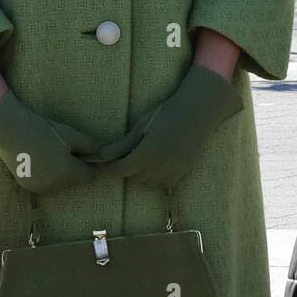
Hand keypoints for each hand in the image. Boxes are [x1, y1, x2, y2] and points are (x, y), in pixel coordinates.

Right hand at [0, 90, 96, 193]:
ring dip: (59, 174)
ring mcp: (39, 187)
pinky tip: (38, 160)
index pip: (90, 177)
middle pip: (74, 181)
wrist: (10, 131)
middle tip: (65, 150)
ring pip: (58, 184)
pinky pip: (43, 183)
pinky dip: (44, 175)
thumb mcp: (71, 134)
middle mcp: (54, 185)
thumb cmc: (42, 130)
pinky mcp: (26, 186)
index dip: (90, 166)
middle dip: (74, 169)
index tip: (85, 156)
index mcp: (68, 172)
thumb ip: (90, 145)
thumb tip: (102, 152)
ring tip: (49, 154)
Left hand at [95, 64, 243, 190]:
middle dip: (128, 167)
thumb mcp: (141, 126)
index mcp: (148, 152)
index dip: (111, 167)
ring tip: (145, 155)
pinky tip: (159, 162)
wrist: (196, 113)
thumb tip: (100, 155)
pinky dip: (157, 177)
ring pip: (148, 182)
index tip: (107, 162)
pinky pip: (163, 183)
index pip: (121, 170)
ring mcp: (173, 171)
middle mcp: (161, 165)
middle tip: (130, 152)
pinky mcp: (183, 173)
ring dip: (142, 173)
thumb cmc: (165, 114)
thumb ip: (121, 144)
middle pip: (134, 176)